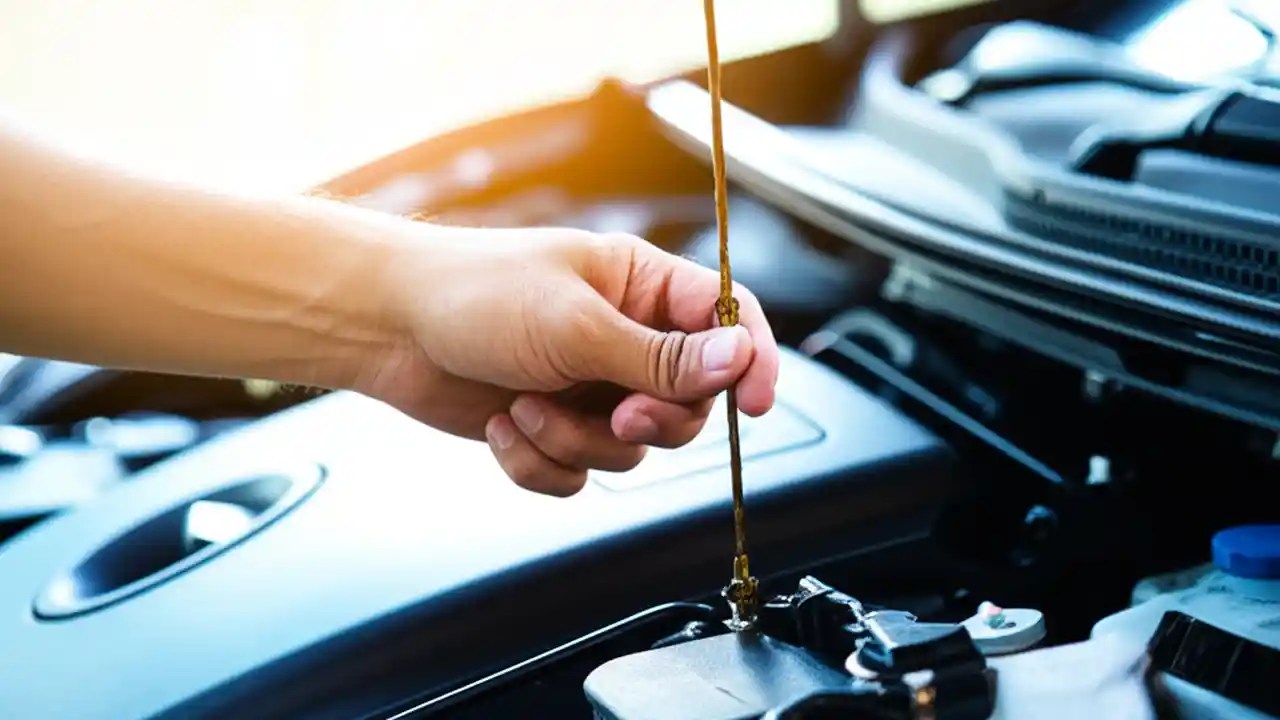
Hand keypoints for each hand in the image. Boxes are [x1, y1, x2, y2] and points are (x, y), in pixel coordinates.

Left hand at [362, 226, 778, 495]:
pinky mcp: (552, 426)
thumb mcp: (575, 324)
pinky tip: (503, 426)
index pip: (728, 320)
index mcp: (641, 288)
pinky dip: (541, 461)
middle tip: (616, 417)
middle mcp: (624, 337)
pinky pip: (578, 474)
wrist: (387, 328)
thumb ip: (659, 355)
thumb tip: (737, 361)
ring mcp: (589, 386)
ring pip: (630, 450)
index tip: (757, 404)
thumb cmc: (472, 293)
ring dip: (575, 441)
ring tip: (526, 405)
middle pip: (687, 403)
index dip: (752, 361)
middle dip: (649, 421)